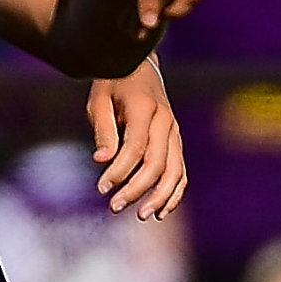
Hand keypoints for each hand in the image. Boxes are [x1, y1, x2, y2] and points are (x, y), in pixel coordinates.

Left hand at [83, 56, 186, 219]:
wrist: (139, 65)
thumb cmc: (113, 83)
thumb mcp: (99, 100)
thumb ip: (103, 130)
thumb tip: (101, 161)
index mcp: (145, 107)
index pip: (135, 147)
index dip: (119, 171)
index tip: (101, 188)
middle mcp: (166, 121)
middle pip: (157, 163)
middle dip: (137, 189)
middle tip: (114, 207)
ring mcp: (175, 132)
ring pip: (175, 170)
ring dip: (160, 197)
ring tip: (142, 215)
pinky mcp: (176, 141)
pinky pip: (181, 171)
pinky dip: (174, 193)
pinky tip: (161, 211)